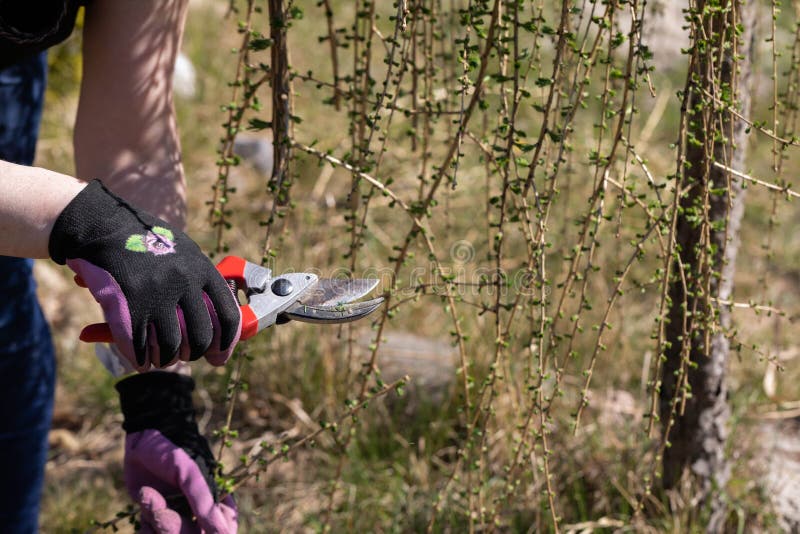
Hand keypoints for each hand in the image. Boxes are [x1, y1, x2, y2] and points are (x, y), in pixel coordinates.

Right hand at [49, 180, 240, 370]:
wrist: (103, 223)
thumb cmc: (147, 241)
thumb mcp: (184, 252)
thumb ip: (202, 283)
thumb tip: (220, 325)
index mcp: (202, 269)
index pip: (227, 316)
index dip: (226, 343)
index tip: (217, 357)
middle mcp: (184, 282)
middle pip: (200, 336)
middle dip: (193, 353)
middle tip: (183, 355)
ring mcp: (156, 293)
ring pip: (170, 346)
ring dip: (165, 359)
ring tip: (160, 358)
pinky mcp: (127, 303)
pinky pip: (139, 345)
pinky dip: (140, 359)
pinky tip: (141, 361)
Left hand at [117, 373, 236, 533]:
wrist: (143, 436)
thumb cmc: (176, 450)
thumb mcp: (191, 475)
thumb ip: (205, 504)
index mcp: (214, 498)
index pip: (224, 527)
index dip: (215, 533)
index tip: (200, 531)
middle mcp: (197, 509)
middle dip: (174, 526)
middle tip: (159, 508)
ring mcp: (176, 512)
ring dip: (157, 519)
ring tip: (149, 496)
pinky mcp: (154, 513)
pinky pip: (151, 533)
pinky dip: (145, 523)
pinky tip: (145, 497)